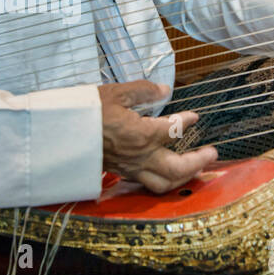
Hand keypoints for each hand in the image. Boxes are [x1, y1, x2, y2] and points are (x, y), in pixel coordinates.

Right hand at [97, 80, 216, 192]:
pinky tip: (165, 175)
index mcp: (143, 134)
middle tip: (212, 153)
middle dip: (199, 162)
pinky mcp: (121, 173)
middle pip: (178, 168)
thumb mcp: (116, 93)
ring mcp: (131, 168)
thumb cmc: (87, 111)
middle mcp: (141, 156)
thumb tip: (165, 90)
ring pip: (164, 183)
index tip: (194, 117)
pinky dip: (162, 182)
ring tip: (195, 170)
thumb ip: (144, 91)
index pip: (175, 130)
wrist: (61, 133)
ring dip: (183, 178)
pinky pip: (146, 184)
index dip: (188, 121)